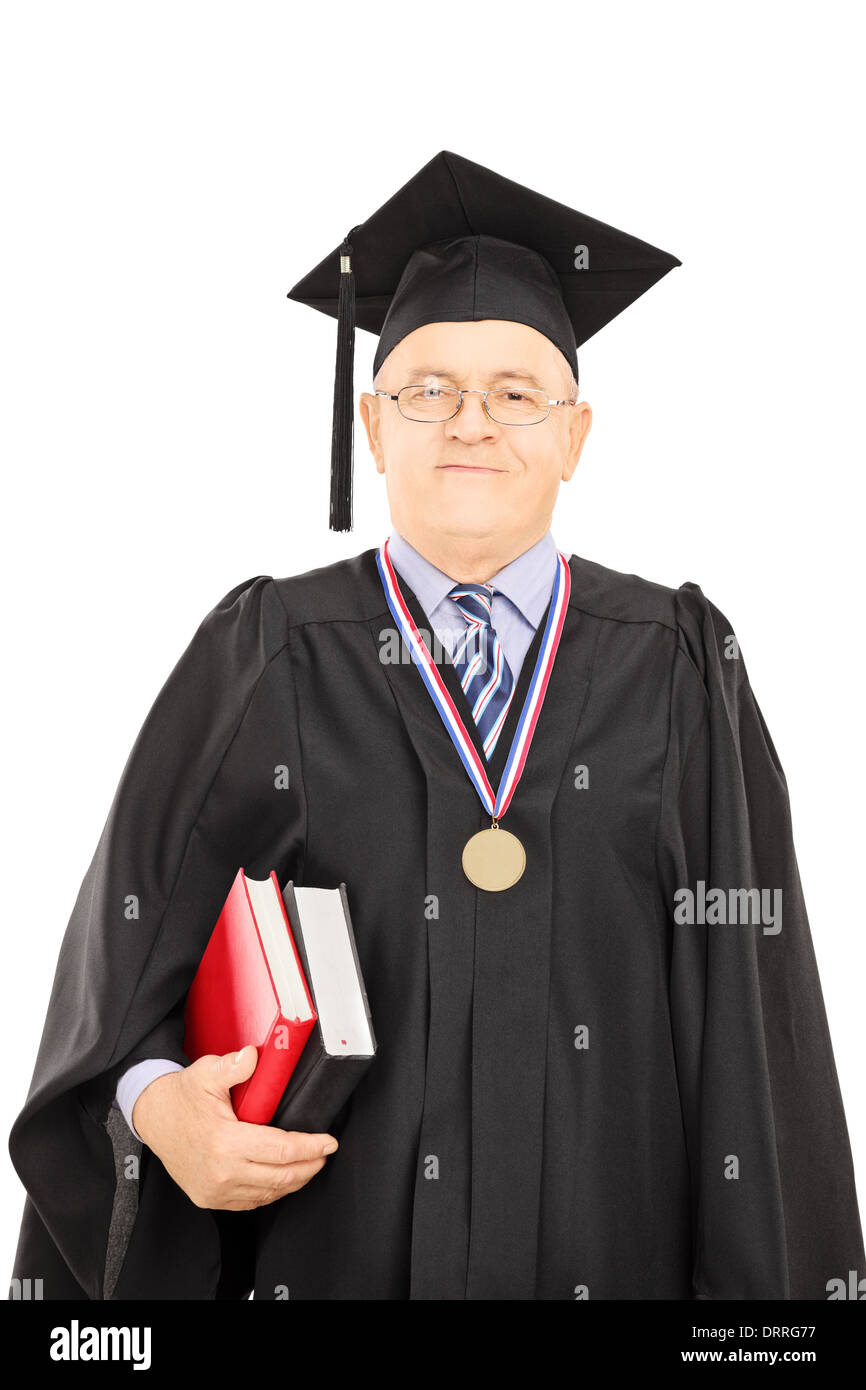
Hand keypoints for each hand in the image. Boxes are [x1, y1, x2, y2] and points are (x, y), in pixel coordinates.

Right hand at [131, 1044, 338, 1209]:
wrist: (152, 1117)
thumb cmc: (182, 1096)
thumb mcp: (206, 1073)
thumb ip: (234, 1066)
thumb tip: (255, 1056)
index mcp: (225, 1143)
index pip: (281, 1150)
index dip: (310, 1147)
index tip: (328, 1142)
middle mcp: (221, 1172)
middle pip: (281, 1177)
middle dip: (309, 1166)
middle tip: (324, 1154)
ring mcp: (215, 1190)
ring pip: (268, 1193)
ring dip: (294, 1181)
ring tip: (309, 1166)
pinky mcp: (210, 1198)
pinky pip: (250, 1202)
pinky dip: (271, 1192)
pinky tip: (282, 1179)